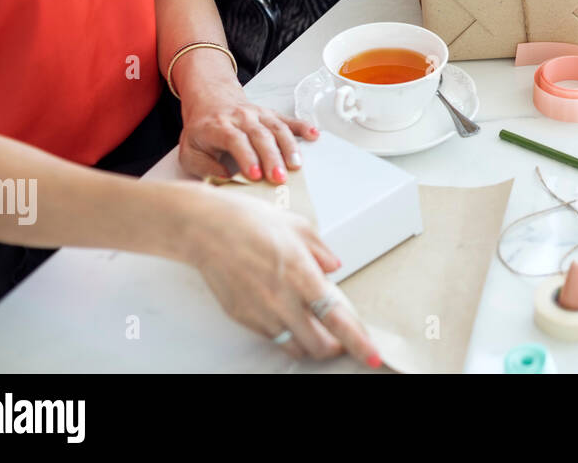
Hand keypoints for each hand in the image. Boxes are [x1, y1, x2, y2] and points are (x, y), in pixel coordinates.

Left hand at [177, 80, 317, 183]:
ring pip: (276, 128)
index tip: (254, 174)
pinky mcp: (269, 114)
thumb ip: (203, 167)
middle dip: (271, 158)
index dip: (246, 157)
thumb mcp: (189, 151)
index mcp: (218, 127)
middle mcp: (240, 118)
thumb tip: (224, 177)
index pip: (235, 140)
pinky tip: (313, 135)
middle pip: (260, 136)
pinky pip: (287, 119)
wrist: (210, 100)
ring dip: (288, 147)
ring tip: (296, 165)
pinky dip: (302, 127)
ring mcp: (257, 114)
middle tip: (279, 178)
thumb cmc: (201, 130)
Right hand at [186, 185, 380, 364]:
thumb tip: (335, 267)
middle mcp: (282, 300)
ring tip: (315, 331)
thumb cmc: (250, 221)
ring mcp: (260, 312)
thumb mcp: (297, 226)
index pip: (337, 319)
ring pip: (294, 346)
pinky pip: (272, 337)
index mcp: (302, 274)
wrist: (205, 229)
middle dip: (334, 348)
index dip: (358, 341)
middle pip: (318, 345)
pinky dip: (285, 334)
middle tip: (341, 341)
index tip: (372, 355)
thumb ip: (321, 250)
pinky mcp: (242, 318)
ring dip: (310, 345)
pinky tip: (287, 318)